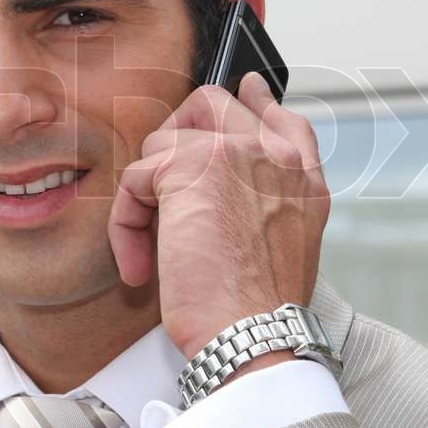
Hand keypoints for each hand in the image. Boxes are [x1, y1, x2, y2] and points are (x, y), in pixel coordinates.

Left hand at [107, 71, 329, 363]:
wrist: (253, 336)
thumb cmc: (258, 310)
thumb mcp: (283, 249)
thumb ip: (268, 200)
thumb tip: (240, 163)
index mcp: (302, 179)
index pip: (282, 119)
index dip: (256, 102)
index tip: (246, 92)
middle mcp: (276, 157)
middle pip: (211, 104)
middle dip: (174, 139)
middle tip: (161, 191)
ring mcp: (237, 153)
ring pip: (162, 144)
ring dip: (146, 198)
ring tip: (153, 250)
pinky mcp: (192, 166)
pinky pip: (136, 179)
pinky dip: (125, 226)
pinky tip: (141, 267)